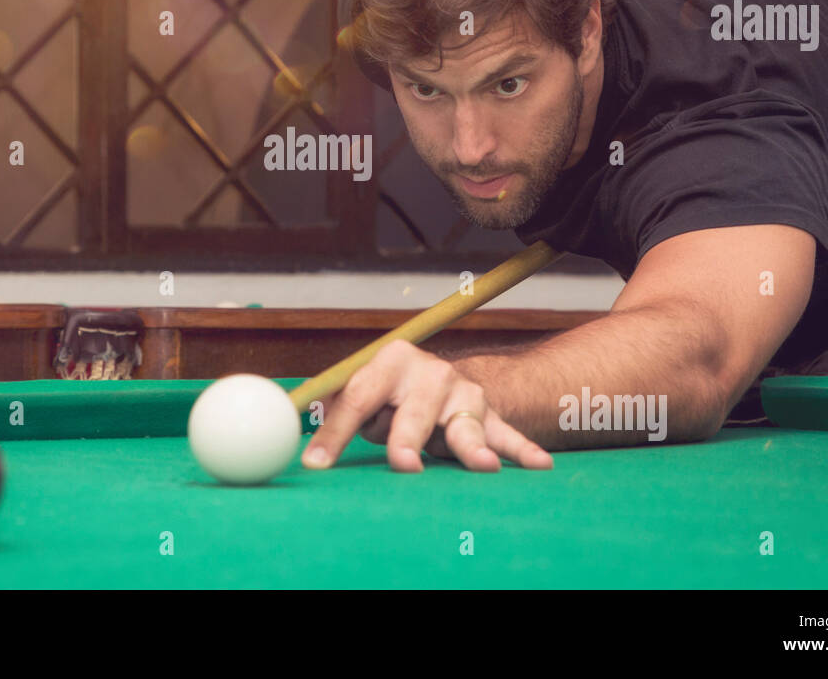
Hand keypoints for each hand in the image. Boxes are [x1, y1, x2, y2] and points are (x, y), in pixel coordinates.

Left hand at [301, 339, 553, 472]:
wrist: (440, 379)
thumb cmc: (389, 395)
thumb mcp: (361, 394)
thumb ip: (333, 413)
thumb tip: (288, 431)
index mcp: (390, 361)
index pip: (359, 399)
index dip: (335, 432)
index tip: (317, 463)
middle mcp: (431, 373)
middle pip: (414, 412)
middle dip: (407, 438)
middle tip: (403, 463)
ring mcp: (464, 394)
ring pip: (464, 425)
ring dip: (471, 447)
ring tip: (482, 465)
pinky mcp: (490, 416)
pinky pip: (507, 435)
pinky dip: (521, 451)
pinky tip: (539, 466)